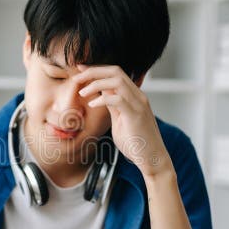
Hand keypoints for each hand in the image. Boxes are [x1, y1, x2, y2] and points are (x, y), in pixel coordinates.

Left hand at [74, 64, 172, 178]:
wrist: (152, 159)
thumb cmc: (136, 142)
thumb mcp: (120, 119)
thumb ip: (113, 105)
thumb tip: (102, 94)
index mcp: (134, 96)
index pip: (115, 73)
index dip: (97, 69)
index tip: (80, 70)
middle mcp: (138, 96)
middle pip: (116, 71)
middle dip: (94, 71)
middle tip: (76, 77)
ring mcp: (139, 104)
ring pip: (117, 81)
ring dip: (96, 83)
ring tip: (82, 92)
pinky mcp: (136, 115)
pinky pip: (118, 99)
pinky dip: (102, 99)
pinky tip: (92, 105)